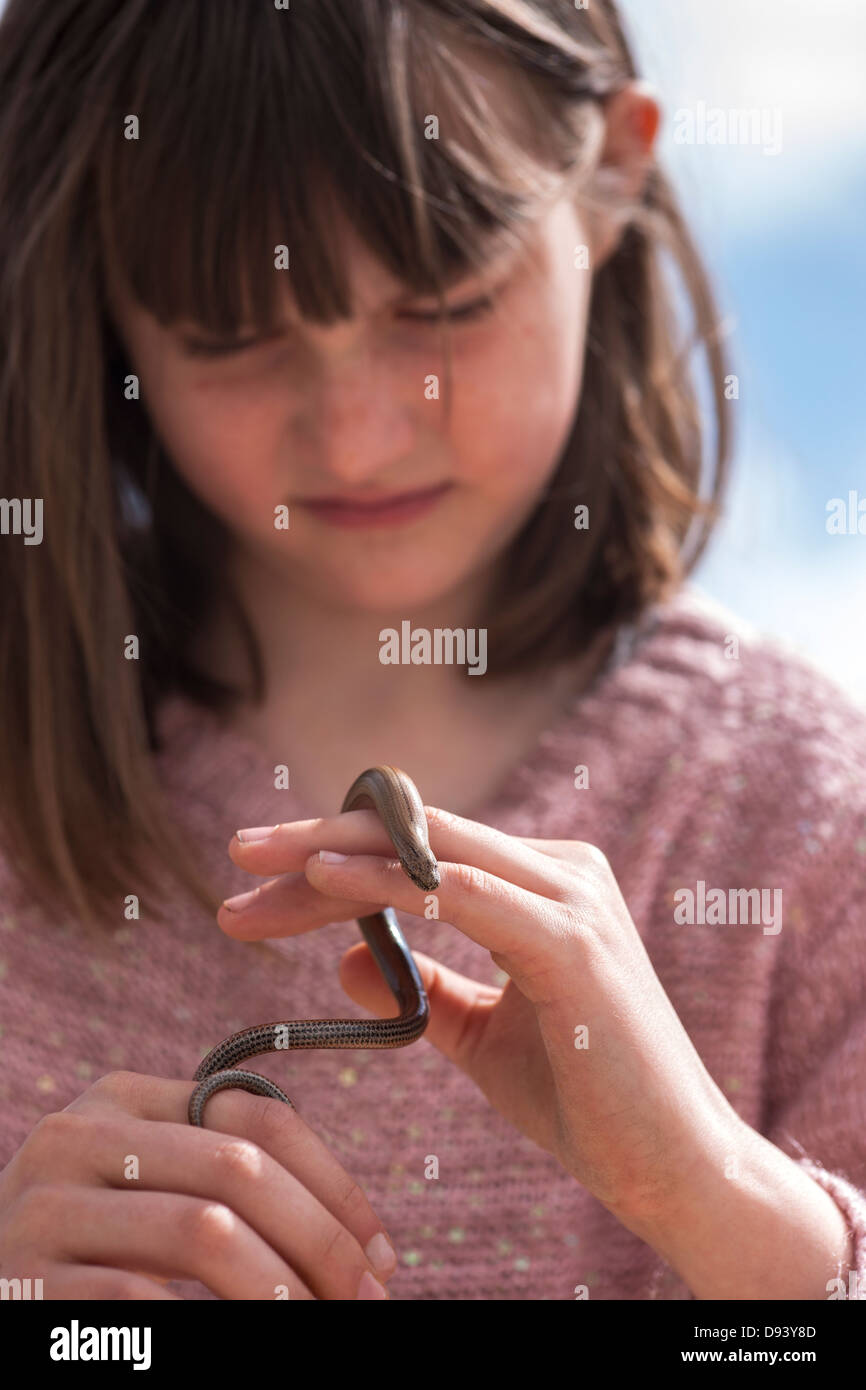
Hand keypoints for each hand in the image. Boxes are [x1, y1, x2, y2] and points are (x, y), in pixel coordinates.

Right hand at [0, 1071, 396, 1298]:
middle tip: (367, 1303)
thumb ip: (227, 1181)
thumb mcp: (153, 1194)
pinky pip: (142, 1301)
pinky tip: (245, 1344)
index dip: (337, 1187)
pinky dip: (210, 1326)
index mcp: (123, 1099)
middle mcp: (78, 1135)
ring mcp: (43, 1207)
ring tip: (316, 1328)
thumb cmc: (93, 1256)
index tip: (383, 1256)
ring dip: (279, 1291)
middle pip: (238, 1168)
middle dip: (320, 1241)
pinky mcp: (24, 1283)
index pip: (259, 1116)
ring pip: (202, 1230)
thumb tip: (365, 1249)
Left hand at [222, 807, 740, 1228]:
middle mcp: (562, 872)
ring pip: (428, 849)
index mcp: (544, 884)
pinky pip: (460, 893)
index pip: (420, 850)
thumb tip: (346, 955)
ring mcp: (571, 898)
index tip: (258, 881)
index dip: (335, 859)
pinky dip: (388, 880)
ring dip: (335, 853)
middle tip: (238, 852)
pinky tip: (323, 880)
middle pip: (416, 833)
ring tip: (257, 864)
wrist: (672, 1169)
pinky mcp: (571, 941)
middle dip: (320, 841)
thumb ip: (424, 988)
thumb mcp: (482, 1038)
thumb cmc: (586, 1099)